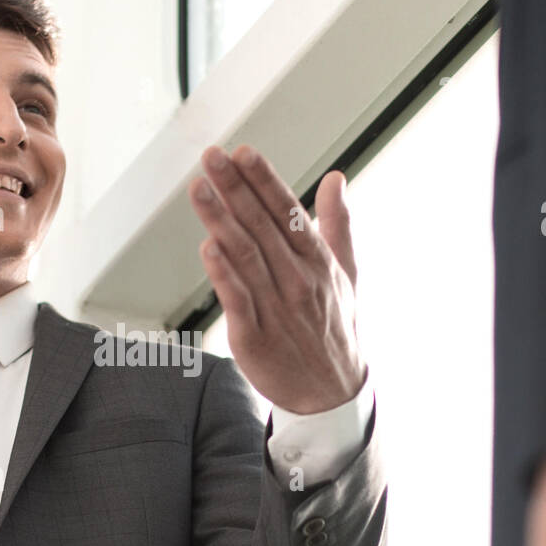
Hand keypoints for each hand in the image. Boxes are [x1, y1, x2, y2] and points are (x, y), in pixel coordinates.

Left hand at [188, 144, 365, 413]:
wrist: (330, 392)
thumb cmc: (335, 328)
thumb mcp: (346, 274)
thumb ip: (337, 223)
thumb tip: (336, 178)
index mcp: (318, 261)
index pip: (287, 212)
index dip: (264, 181)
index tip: (243, 152)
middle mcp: (297, 279)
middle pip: (261, 226)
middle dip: (235, 188)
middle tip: (211, 156)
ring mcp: (275, 307)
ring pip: (244, 256)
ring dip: (220, 220)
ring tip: (200, 188)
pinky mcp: (253, 335)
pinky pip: (236, 299)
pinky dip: (222, 273)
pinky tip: (207, 246)